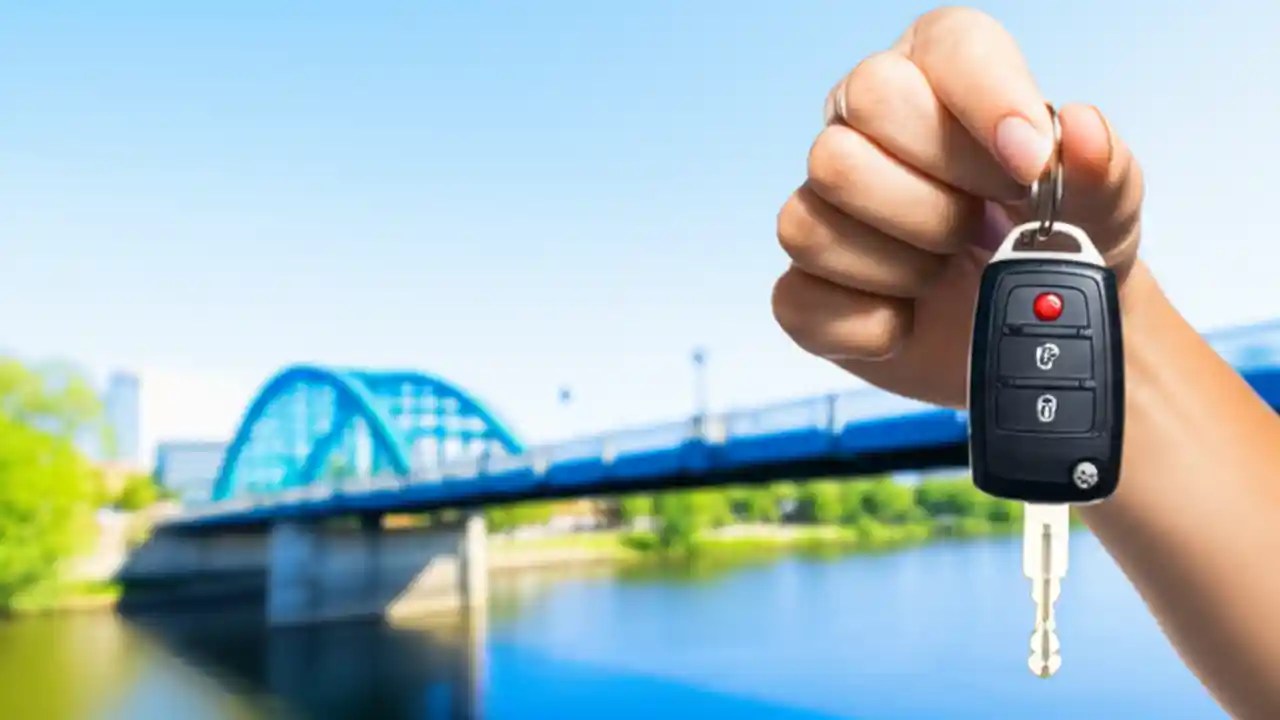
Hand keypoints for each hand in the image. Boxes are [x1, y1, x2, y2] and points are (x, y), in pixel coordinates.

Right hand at [772, 7, 1146, 407]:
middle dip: (933, 200)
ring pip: (812, 222)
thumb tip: (1080, 131)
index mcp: (939, 74)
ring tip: (946, 271)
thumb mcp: (1105, 206)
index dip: (988, 101)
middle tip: (982, 228)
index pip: (944, 47)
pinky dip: (874, 324)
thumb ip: (1102, 168)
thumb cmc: (1059, 243)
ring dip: (903, 265)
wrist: (1033, 332)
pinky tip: (911, 316)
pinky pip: (803, 300)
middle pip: (849, 132)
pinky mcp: (805, 288)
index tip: (1027, 164)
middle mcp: (865, 126)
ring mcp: (825, 206)